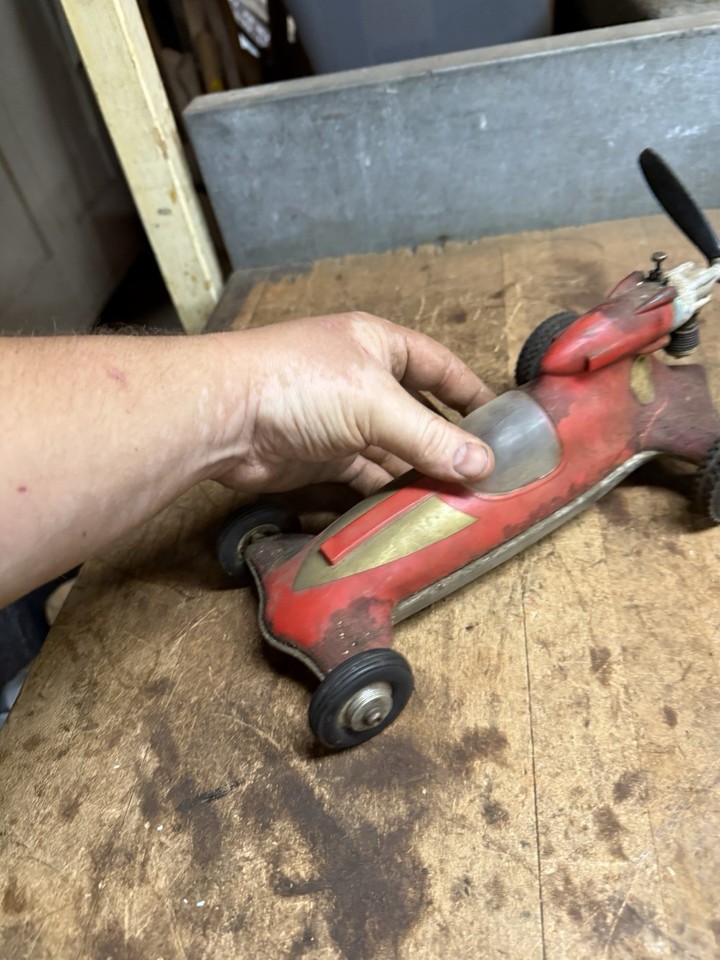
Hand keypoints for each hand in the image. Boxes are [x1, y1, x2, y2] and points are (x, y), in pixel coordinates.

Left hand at [212, 312, 494, 494]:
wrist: (224, 416)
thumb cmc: (297, 384)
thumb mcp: (375, 404)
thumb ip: (430, 436)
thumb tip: (482, 465)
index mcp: (375, 345)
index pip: (437, 365)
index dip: (469, 391)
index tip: (500, 420)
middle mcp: (358, 379)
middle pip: (415, 412)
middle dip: (445, 441)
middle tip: (481, 472)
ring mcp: (338, 419)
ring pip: (391, 449)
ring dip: (417, 471)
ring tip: (455, 498)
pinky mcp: (320, 456)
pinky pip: (364, 475)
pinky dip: (385, 491)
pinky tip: (410, 509)